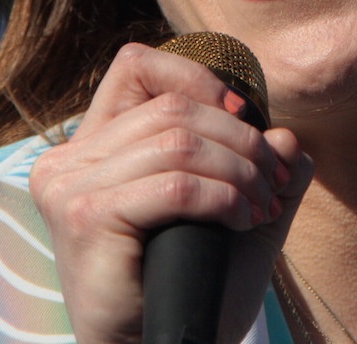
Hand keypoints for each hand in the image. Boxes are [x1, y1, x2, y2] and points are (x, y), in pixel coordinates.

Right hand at [28, 42, 312, 343]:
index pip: (135, 68)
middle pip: (171, 109)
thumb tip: (287, 137)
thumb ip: (255, 171)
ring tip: (262, 205)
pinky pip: (175, 186)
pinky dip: (223, 197)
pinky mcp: (88, 218)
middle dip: (239, 138)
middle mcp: (69, 160)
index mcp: (90, 147)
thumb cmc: (182, 287)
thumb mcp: (227, 216)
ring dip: (239, 171)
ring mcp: (72, 188)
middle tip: (273, 179)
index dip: (196, 78)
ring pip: (178, 143)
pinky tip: (242, 221)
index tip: (246, 116)